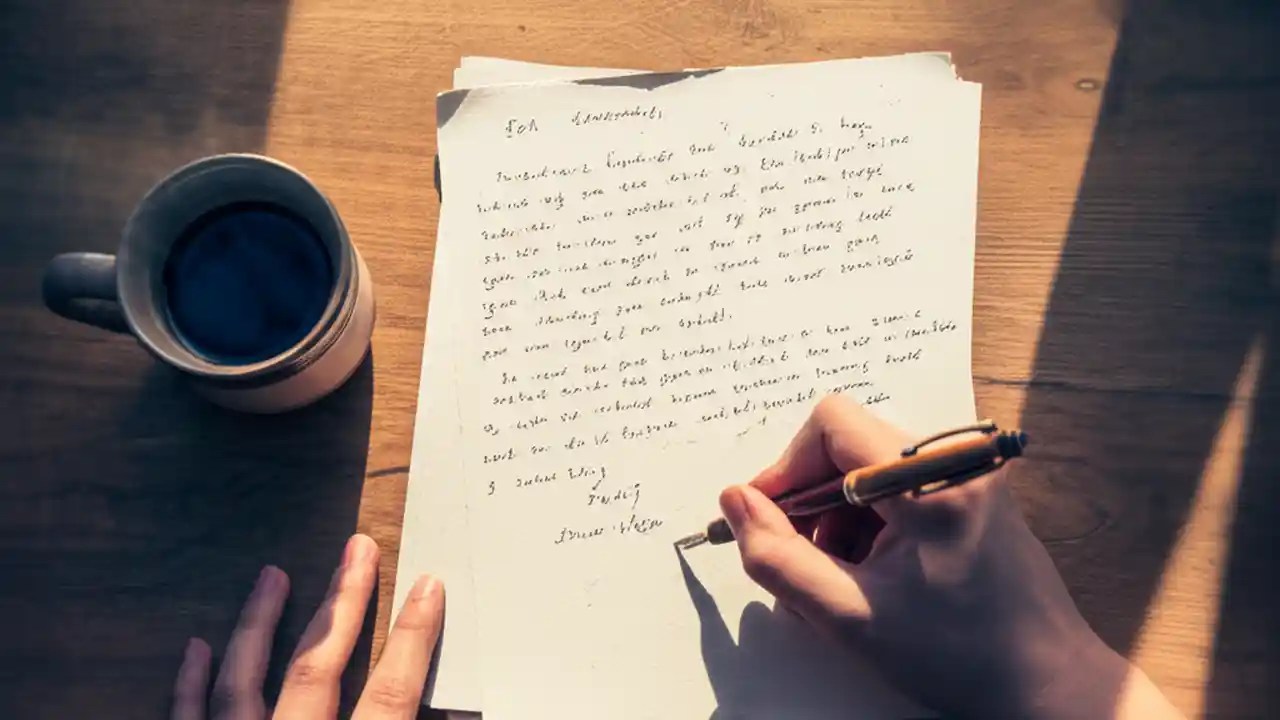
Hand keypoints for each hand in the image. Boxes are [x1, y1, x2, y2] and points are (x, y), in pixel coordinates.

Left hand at [170, 534, 443, 719]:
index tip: (427, 585)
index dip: (412, 639)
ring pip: (241, 684)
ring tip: (272, 576)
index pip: (389, 694)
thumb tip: (459, 707)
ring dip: (259, 625)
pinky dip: (191, 684)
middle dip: (340, 605)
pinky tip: (196, 648)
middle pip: (316, 670)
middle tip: (357, 548)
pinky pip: (188, 718)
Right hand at [720, 396, 1181, 719]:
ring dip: (837, 517)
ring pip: (869, 466)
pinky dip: (869, 523)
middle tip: (797, 559)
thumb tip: (734, 501)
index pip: (832, 423)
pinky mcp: (974, 493)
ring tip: (838, 579)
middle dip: (810, 500)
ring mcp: (971, 474)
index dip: (785, 466)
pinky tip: (870, 575)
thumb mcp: (850, 617)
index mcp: (930, 481)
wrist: (1049, 687)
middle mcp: (956, 460)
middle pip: (849, 443)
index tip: (764, 518)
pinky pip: (897, 486)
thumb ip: (779, 557)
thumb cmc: (959, 658)